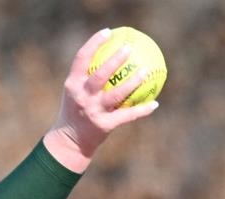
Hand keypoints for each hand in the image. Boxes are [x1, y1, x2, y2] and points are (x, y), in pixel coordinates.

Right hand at [44, 30, 159, 171]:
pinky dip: (142, 110)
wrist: (69, 142)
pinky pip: (127, 115)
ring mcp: (93, 111)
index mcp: (72, 84)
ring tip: (145, 71)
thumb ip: (87, 76)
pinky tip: (155, 104)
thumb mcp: (75, 92)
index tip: (107, 32)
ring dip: (132, 82)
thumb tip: (109, 55)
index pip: (81, 58)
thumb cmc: (75, 112)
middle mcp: (82, 96)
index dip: (93, 43)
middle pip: (99, 75)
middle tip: (129, 48)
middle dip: (114, 60)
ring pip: (116, 95)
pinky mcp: (104, 125)